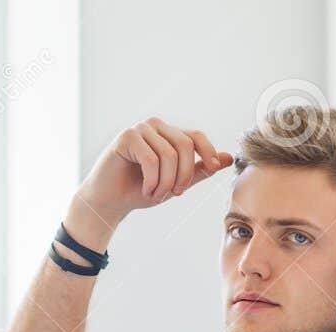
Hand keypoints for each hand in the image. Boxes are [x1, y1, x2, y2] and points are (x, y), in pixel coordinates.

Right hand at [71, 117, 232, 233]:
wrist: (107, 202)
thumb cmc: (138, 191)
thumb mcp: (174, 183)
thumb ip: (198, 170)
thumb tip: (227, 158)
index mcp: (168, 134)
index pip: (195, 135)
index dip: (207, 150)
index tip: (213, 168)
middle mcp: (155, 126)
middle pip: (185, 145)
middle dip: (183, 175)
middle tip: (175, 194)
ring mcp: (140, 129)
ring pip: (169, 154)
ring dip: (166, 182)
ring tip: (156, 195)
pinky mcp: (126, 137)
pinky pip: (151, 159)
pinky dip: (152, 180)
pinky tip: (145, 190)